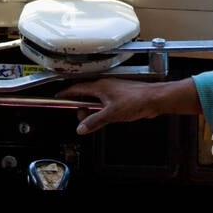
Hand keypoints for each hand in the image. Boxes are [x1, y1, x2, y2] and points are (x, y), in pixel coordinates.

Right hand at [58, 77, 197, 135]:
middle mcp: (104, 85)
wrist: (154, 99)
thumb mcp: (111, 114)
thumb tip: (81, 127)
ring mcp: (112, 89)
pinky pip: (104, 100)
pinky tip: (106, 116)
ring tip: (95, 119)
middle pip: (84, 94)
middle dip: (81, 107)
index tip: (58, 97)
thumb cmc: (136, 101)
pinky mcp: (119, 94)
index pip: (77, 88)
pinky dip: (100, 108)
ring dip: (92, 109)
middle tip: (83, 120)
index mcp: (99, 86)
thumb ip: (94, 121)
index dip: (66, 93)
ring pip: (94, 98)